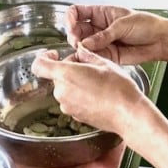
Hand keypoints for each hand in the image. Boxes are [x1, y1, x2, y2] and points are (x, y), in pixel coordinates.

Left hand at [31, 46, 148, 136]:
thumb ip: (87, 55)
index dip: (44, 57)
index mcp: (65, 75)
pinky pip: (72, 101)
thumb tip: (81, 51)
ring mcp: (68, 106)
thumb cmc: (118, 88)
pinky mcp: (75, 116)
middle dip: (68, 69)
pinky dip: (79, 95)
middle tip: (87, 66)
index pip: (39, 65)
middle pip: (56, 76)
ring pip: (64, 89)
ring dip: (75, 82)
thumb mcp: (104, 63)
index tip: (54, 55)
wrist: (128, 114)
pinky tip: (97, 93)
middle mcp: (62, 92)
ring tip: (95, 80)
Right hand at [65, 4, 166, 65]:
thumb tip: (86, 43)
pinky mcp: (106, 55)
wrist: (159, 40)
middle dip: (74, 36)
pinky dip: (89, 59)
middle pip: (76, 30)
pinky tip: (90, 59)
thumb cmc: (146, 25)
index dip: (70, 18)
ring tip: (84, 51)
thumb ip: (104, 35)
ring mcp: (101, 42)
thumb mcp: (123, 24)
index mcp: (101, 13)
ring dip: (80, 49)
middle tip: (78, 42)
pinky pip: (92, 57)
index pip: (77, 12)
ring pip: (82, 46)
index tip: (70, 26)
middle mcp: (98, 28)